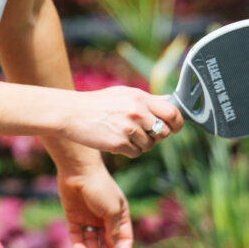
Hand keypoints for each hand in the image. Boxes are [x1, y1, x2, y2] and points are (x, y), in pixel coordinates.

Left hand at [59, 162, 132, 247]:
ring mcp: (89, 219)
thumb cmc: (100, 187)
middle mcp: (105, 219)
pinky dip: (79, 244)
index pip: (123, 240)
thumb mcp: (112, 210)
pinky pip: (77, 235)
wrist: (78, 170)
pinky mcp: (74, 217)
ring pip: (92, 242)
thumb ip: (114, 231)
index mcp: (119, 216)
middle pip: (107, 244)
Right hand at [63, 86, 182, 157]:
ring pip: (149, 145)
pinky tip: (115, 140)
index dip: (177, 123)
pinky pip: (136, 153)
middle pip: (164, 132)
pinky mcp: (119, 143)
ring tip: (122, 134)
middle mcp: (137, 112)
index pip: (172, 112)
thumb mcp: (123, 94)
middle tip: (144, 132)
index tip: (174, 127)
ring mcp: (129, 128)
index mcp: (140, 97)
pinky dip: (128, 150)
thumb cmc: (98, 104)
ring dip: (139, 144)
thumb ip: (147, 99)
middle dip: (157, 136)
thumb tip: (171, 101)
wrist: (71, 113)